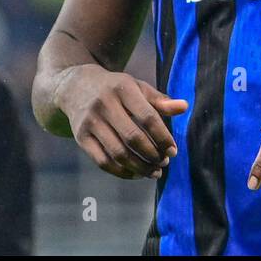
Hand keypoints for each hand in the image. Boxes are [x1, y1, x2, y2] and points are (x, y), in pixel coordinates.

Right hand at [56, 64, 188, 178]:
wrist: (76, 87)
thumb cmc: (116, 89)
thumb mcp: (138, 87)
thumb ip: (160, 100)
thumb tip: (184, 107)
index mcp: (123, 89)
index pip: (147, 117)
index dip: (162, 137)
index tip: (173, 150)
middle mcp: (104, 105)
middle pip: (132, 137)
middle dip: (152, 154)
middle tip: (165, 162)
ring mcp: (90, 122)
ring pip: (117, 153)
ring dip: (139, 167)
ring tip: (154, 172)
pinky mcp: (80, 137)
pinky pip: (102, 161)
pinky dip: (121, 172)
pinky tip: (135, 174)